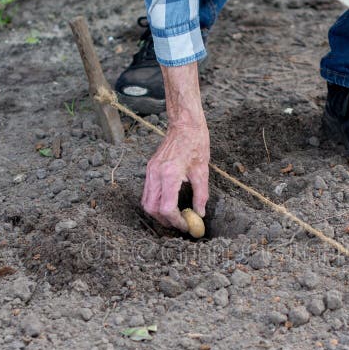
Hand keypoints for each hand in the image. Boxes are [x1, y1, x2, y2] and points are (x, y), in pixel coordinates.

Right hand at [141, 62, 209, 230]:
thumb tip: (200, 213)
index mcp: (169, 174)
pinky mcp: (149, 169)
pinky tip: (170, 204)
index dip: (175, 221)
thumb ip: (201, 195)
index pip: (166, 208)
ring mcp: (150, 171)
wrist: (184, 124)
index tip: (186, 226)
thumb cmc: (195, 143)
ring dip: (158, 213)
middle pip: (151, 208)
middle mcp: (155, 174)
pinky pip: (147, 192)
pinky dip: (156, 203)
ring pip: (146, 202)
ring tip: (175, 217)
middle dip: (164, 221)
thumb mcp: (202, 171)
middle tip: (179, 225)